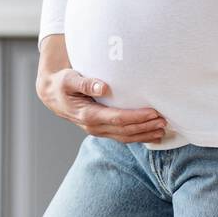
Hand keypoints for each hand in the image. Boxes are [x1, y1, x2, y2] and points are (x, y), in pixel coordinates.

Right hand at [36, 67, 166, 142]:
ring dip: (144, 134)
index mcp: (87, 115)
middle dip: (145, 127)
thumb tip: (102, 86)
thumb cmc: (62, 83)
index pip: (117, 119)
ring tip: (162, 129)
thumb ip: (85, 82)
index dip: (137, 117)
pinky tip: (151, 135)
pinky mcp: (102, 129)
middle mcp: (93, 126)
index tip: (153, 113)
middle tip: (164, 121)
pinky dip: (138, 136)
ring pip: (125, 137)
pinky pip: (122, 136)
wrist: (52, 94)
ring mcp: (97, 130)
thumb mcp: (69, 79)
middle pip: (125, 131)